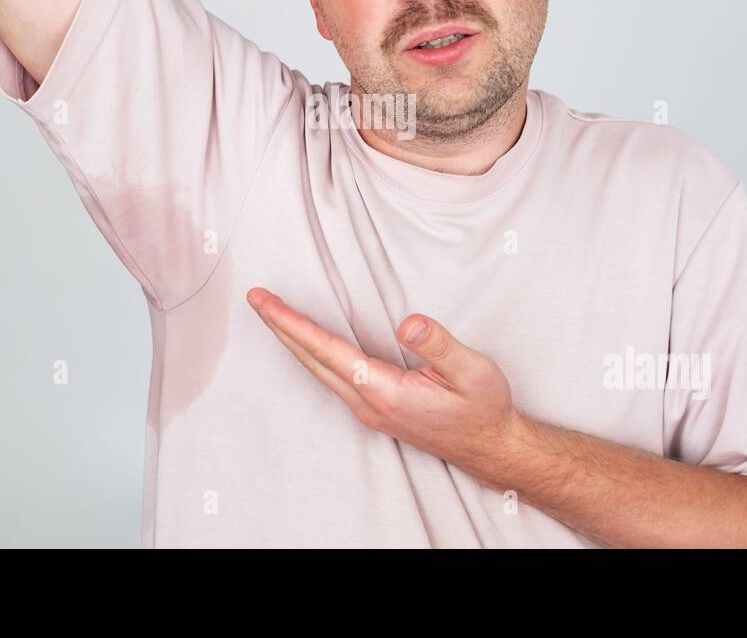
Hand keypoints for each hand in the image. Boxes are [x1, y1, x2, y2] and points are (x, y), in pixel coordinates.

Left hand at [245, 287, 521, 486]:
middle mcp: (368, 403)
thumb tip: (409, 322)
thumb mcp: (472, 371)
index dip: (293, 323)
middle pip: (311, 360)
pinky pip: (331, 375)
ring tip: (273, 314)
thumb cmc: (483, 408)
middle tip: (256, 298)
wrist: (490, 447)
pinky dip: (311, 353)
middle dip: (280, 327)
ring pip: (318, 369)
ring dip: (292, 340)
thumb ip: (439, 346)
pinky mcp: (374, 408)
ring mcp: (368, 409)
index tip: (266, 302)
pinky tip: (307, 342)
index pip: (326, 350)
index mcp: (385, 391)